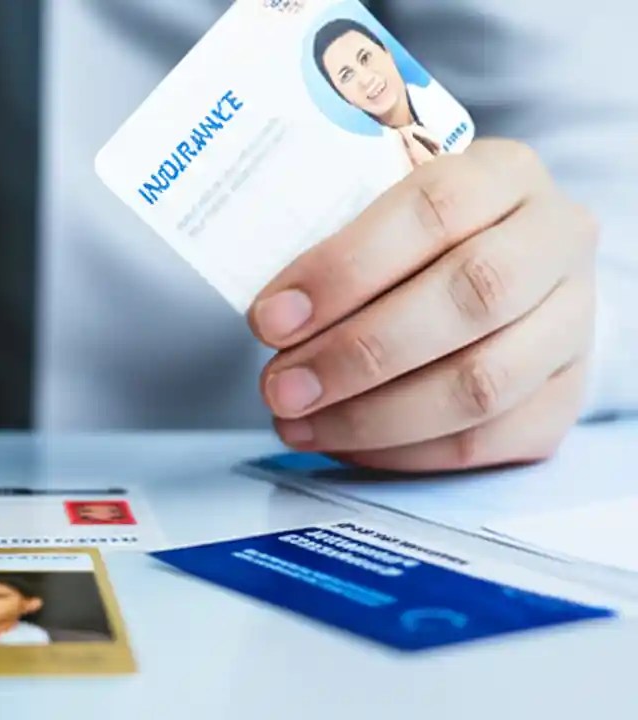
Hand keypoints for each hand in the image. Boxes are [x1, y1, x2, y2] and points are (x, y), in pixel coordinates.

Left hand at [248, 139, 597, 471]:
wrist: (497, 274)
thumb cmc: (409, 240)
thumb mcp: (375, 209)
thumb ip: (333, 238)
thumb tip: (273, 316)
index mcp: (503, 173)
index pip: (432, 208)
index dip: (344, 268)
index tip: (270, 319)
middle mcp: (556, 240)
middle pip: (470, 297)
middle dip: (357, 354)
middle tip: (279, 387)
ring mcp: (573, 322)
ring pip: (482, 383)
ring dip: (373, 417)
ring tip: (297, 422)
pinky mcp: (566, 396)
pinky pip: (488, 441)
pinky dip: (403, 453)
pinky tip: (342, 444)